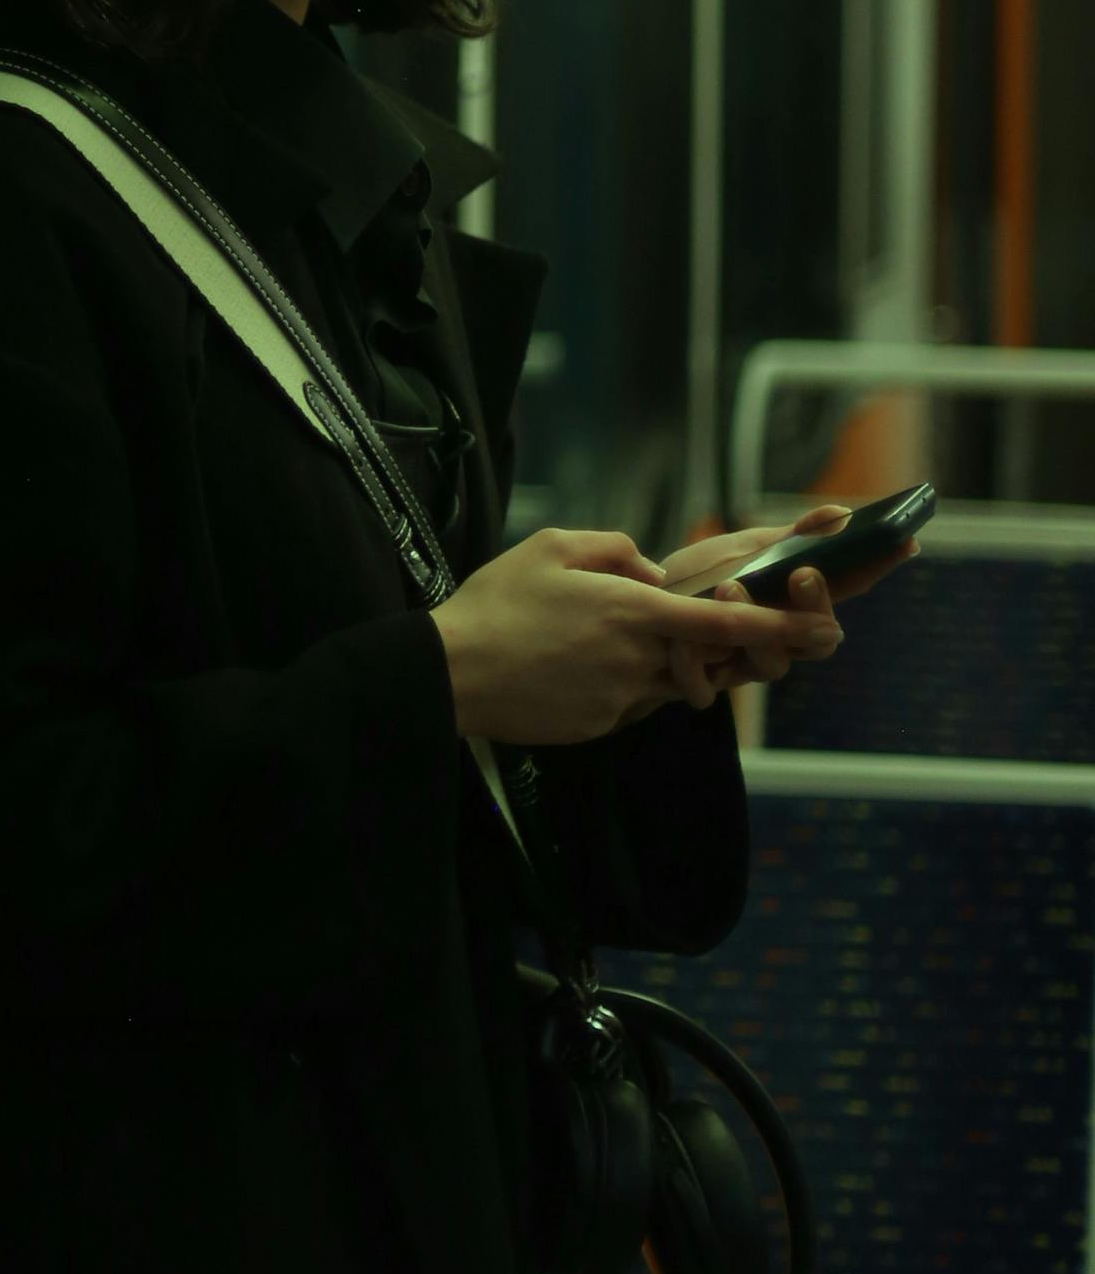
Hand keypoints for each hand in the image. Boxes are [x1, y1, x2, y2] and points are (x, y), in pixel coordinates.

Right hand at [429, 526, 838, 745]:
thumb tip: (651, 571)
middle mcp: (638, 661)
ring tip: (597, 639)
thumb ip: (614, 548)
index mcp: (632, 612)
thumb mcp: (551, 547)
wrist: (449, 675)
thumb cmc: (495, 604)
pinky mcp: (600, 726)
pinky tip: (565, 664)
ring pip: (668, 679)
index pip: (724, 622)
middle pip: (706, 659)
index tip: (823, 628)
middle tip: (736, 633)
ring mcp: (621, 700)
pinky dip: (618, 681)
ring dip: (661, 662)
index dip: (778, 626)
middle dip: (731, 648)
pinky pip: (630, 700)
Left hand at [687, 500, 918, 686]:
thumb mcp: (742, 549)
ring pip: (772, 665)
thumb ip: (791, 539)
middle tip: (802, 572)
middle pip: (821, 639)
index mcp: (795, 599)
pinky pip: (707, 683)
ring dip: (753, 629)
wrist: (636, 607)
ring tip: (729, 583)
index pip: (850, 587)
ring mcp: (746, 661)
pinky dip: (694, 664)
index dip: (879, 568)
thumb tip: (842, 514)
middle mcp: (781, 636)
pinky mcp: (705, 681)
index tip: (904, 543)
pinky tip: (680, 643)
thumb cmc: (699, 577)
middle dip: (816, 607)